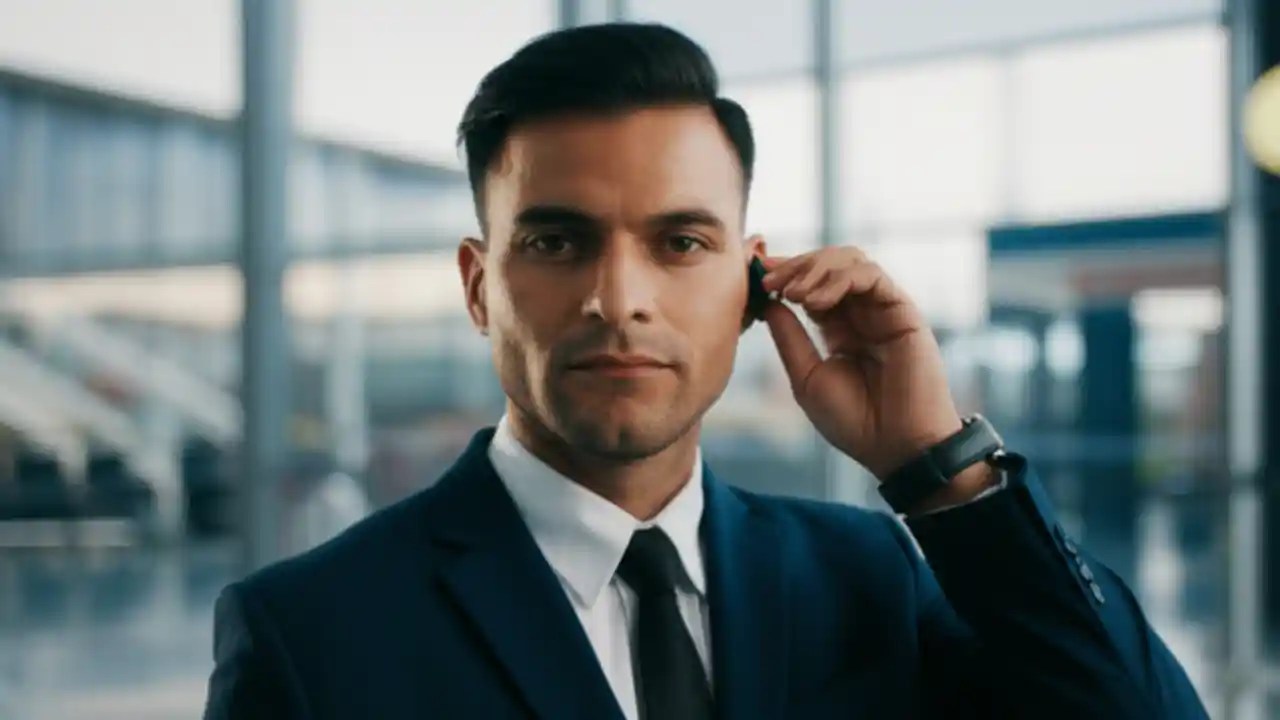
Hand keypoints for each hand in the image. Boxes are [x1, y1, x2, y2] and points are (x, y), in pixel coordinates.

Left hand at [760, 247, 989, 496]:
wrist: (896, 448)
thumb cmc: (854, 422)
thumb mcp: (807, 376)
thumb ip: (789, 336)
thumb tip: (766, 300)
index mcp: (838, 329)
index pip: (811, 284)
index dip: (785, 273)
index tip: (757, 272)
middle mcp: (861, 313)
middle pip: (828, 264)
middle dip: (795, 265)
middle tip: (770, 279)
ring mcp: (883, 310)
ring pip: (849, 260)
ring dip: (815, 269)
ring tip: (794, 294)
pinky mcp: (903, 311)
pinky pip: (871, 275)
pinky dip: (840, 278)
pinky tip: (816, 301)